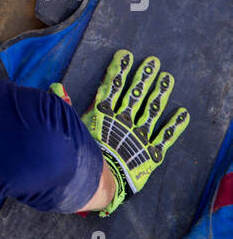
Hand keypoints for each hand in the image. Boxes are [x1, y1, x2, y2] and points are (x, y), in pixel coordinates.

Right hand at [78, 51, 189, 216]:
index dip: (119, 70)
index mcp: (104, 115)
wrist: (97, 183)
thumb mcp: (70, 128)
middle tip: (154, 61)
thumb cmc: (80, 156)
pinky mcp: (151, 152)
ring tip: (168, 78)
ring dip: (160, 93)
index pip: (112, 86)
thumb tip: (55, 86)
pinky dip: (175, 125)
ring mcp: (139, 135)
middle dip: (144, 77)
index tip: (126, 55)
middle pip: (135, 94)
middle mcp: (123, 121)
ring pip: (152, 110)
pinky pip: (166, 137)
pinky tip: (184, 113)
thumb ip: (64, 106)